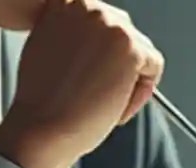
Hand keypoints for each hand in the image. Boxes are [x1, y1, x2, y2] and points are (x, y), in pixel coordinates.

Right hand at [0, 0, 163, 167]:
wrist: (41, 126)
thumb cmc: (43, 99)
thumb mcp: (50, 47)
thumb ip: (74, 34)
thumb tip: (101, 41)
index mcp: (64, 1)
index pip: (105, 24)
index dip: (102, 57)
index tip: (91, 77)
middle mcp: (87, 5)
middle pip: (127, 35)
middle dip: (118, 67)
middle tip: (97, 93)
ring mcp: (110, 24)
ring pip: (142, 51)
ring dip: (129, 80)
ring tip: (101, 101)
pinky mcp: (130, 47)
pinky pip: (154, 68)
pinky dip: (141, 93)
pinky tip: (114, 106)